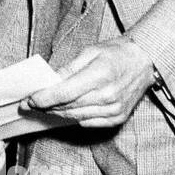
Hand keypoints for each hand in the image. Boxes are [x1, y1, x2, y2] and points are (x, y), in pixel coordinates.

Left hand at [25, 35, 154, 128]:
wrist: (145, 61)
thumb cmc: (116, 53)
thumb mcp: (90, 52)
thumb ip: (69, 69)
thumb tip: (49, 82)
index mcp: (100, 75)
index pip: (64, 93)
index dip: (44, 98)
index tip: (29, 99)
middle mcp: (108, 96)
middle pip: (67, 106)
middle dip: (45, 106)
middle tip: (29, 104)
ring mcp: (114, 109)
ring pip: (75, 116)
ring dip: (57, 113)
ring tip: (44, 108)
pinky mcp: (117, 118)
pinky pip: (88, 122)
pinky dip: (74, 117)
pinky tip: (65, 110)